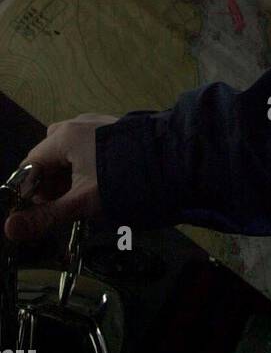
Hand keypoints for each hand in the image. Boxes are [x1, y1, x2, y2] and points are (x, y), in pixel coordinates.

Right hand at [2, 113, 117, 242]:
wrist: (173, 160)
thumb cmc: (123, 181)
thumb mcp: (82, 203)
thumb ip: (45, 216)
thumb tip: (8, 229)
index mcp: (64, 136)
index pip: (30, 163)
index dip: (31, 190)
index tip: (42, 211)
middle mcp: (79, 123)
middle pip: (50, 154)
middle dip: (52, 182)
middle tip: (65, 205)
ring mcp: (99, 123)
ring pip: (72, 151)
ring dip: (71, 175)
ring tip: (85, 198)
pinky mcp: (117, 130)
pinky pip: (91, 147)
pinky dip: (88, 165)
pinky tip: (104, 184)